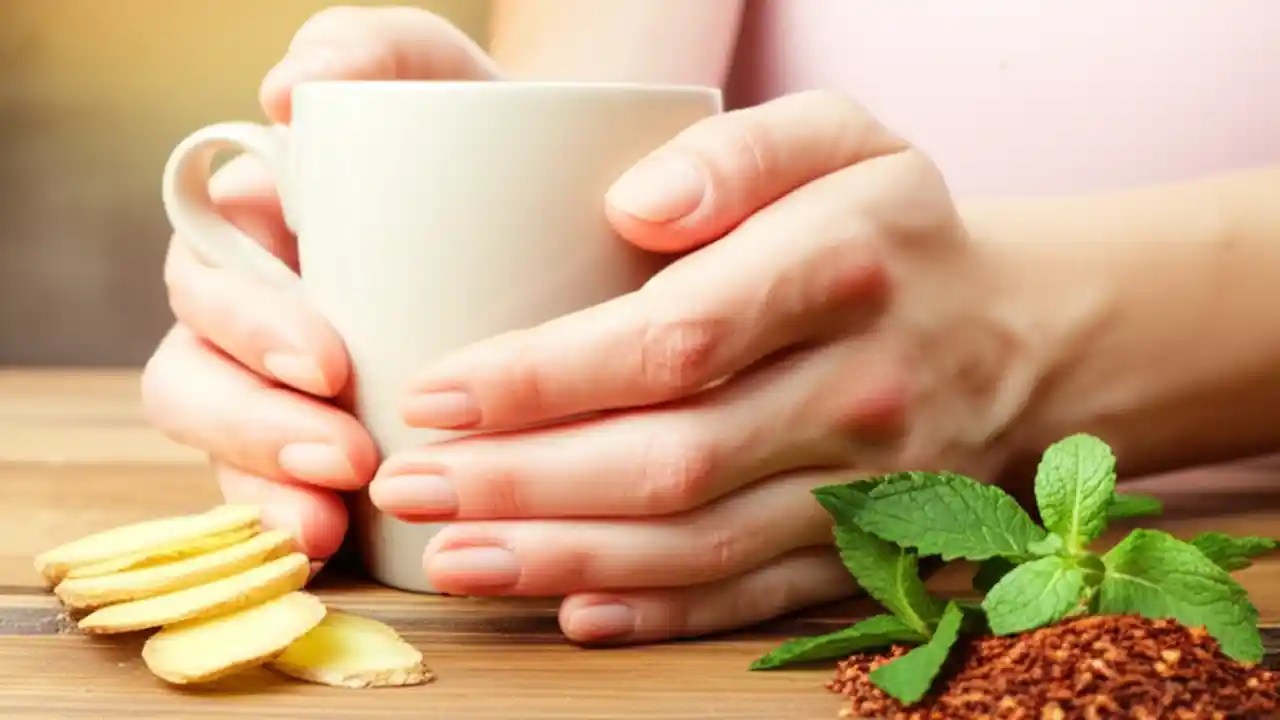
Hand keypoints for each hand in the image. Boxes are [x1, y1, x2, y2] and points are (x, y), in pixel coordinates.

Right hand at [141, 6, 498, 562]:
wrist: (569, 213)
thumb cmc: (493, 145)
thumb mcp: (443, 80)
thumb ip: (371, 50)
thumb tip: (288, 94)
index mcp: (261, 238)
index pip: (206, 286)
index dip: (245, 331)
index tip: (329, 364)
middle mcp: (258, 322)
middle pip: (197, 386)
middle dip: (253, 432)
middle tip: (343, 458)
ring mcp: (288, 396)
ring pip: (228, 459)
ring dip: (263, 496)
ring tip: (326, 524)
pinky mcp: (327, 459)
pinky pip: (282, 506)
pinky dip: (295, 533)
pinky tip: (336, 553)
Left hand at [370, 90, 1046, 643]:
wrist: (1017, 336)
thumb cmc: (890, 226)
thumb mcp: (838, 136)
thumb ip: (736, 150)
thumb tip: (632, 205)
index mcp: (845, 266)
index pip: (677, 338)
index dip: (546, 377)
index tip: (438, 392)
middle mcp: (861, 388)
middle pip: (672, 458)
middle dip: (524, 482)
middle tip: (409, 484)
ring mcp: (868, 487)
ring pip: (700, 544)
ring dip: (565, 558)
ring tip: (452, 555)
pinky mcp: (866, 549)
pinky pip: (754, 598)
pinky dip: (659, 616)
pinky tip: (568, 610)